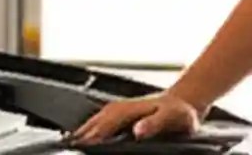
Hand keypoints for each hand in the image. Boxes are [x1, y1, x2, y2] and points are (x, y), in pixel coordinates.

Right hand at [70, 90, 201, 144]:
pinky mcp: (112, 118)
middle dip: (78, 143)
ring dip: (80, 140)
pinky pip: (93, 128)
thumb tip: (137, 131)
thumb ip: (155, 123)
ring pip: (87, 128)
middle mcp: (113, 110)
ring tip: (71, 151)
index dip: (88, 143)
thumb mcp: (172, 117)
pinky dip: (86, 136)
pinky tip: (83, 145)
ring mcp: (111, 113)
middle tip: (69, 154)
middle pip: (87, 130)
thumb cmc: (178, 112)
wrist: (182, 102)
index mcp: (124, 111)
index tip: (78, 152)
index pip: (97, 131)